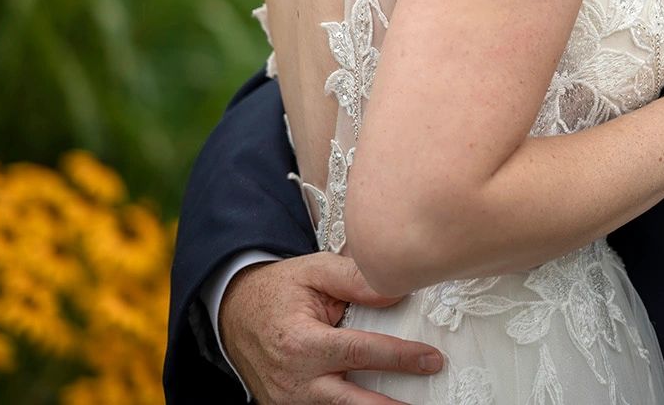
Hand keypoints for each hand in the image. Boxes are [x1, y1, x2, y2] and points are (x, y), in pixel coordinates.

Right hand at [220, 251, 442, 403]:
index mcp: (301, 342)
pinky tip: (373, 402)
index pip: (360, 352)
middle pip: (350, 401)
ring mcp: (287, 398)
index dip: (399, 358)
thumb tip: (399, 291)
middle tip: (423, 400)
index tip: (430, 360)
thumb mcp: (315, 271)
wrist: (233, 311)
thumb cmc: (277, 290)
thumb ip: (356, 280)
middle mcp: (293, 378)